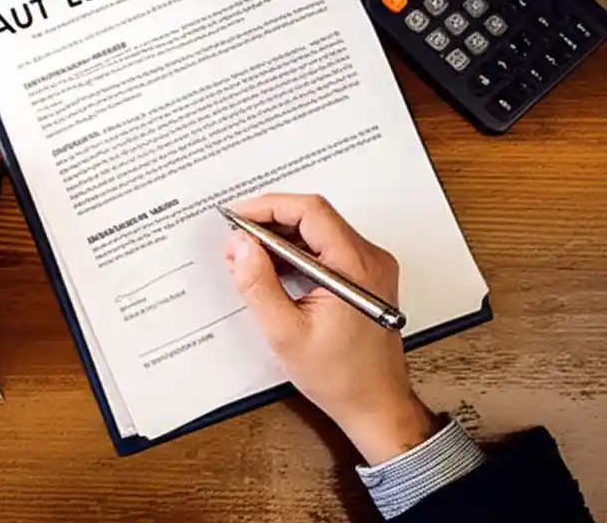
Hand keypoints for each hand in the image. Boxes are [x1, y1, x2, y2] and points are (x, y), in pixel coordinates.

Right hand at [224, 193, 435, 464]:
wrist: (376, 404)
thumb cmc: (339, 377)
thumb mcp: (285, 332)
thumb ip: (258, 284)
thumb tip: (240, 245)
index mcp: (355, 267)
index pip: (310, 212)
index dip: (268, 207)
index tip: (236, 218)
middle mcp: (369, 259)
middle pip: (314, 217)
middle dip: (269, 223)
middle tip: (236, 242)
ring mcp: (370, 267)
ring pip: (319, 232)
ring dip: (280, 239)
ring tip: (247, 259)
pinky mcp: (364, 277)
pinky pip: (326, 249)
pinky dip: (296, 253)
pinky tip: (272, 271)